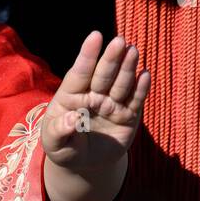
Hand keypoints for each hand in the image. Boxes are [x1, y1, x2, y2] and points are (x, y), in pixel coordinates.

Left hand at [41, 32, 150, 174]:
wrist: (85, 165)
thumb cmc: (64, 148)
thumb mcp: (53, 144)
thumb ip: (59, 131)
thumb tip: (73, 119)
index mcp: (71, 96)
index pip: (79, 73)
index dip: (87, 55)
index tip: (95, 35)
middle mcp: (93, 95)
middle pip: (103, 74)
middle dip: (111, 58)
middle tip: (119, 41)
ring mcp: (111, 104)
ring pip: (121, 83)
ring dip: (128, 67)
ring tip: (132, 51)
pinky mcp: (128, 115)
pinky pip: (135, 101)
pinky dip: (141, 89)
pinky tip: (145, 75)